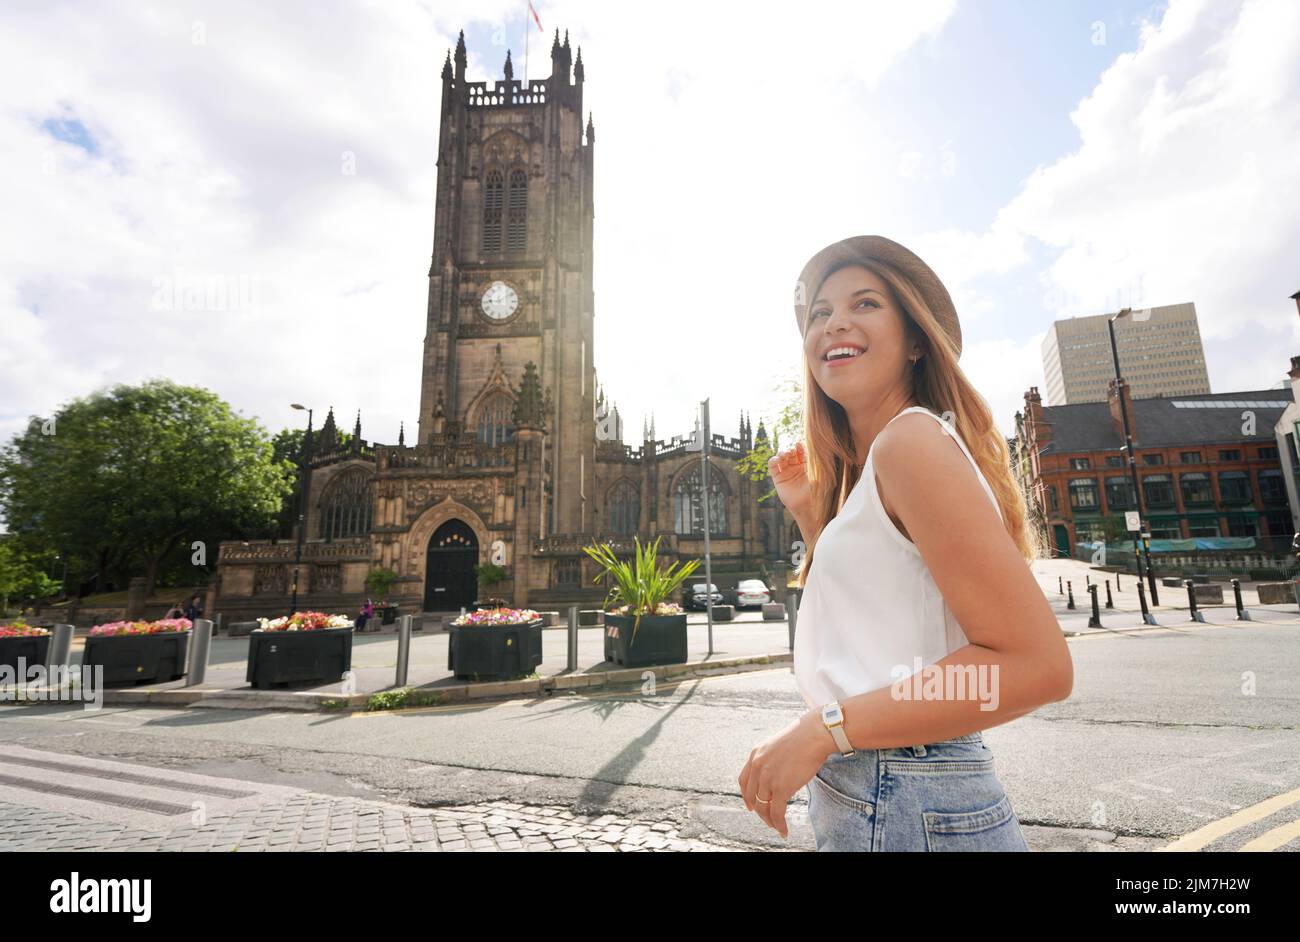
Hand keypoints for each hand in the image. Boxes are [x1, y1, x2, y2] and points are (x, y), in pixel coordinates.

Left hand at [738, 710, 834, 838]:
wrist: (814, 734)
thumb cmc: (803, 738)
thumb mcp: (778, 745)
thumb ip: (772, 759)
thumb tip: (778, 774)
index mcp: (755, 755)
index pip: (743, 780)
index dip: (746, 796)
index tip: (750, 805)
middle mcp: (757, 766)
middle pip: (752, 796)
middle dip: (759, 810)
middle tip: (767, 818)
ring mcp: (768, 778)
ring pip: (763, 807)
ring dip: (769, 820)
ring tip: (777, 827)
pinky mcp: (781, 788)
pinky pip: (776, 813)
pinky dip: (779, 825)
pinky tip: (784, 830)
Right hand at [768, 441, 810, 517]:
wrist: (807, 506)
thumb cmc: (816, 490)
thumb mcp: (818, 473)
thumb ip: (815, 461)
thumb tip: (815, 446)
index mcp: (807, 465)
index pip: (802, 451)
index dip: (800, 446)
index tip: (800, 444)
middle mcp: (796, 467)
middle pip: (791, 453)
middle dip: (791, 449)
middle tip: (792, 451)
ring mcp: (786, 472)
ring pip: (781, 457)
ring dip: (782, 453)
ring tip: (785, 455)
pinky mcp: (778, 478)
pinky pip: (773, 466)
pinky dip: (773, 460)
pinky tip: (777, 459)